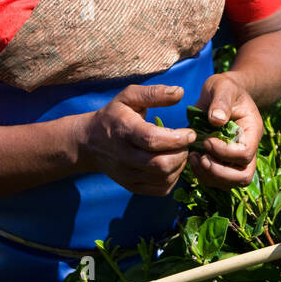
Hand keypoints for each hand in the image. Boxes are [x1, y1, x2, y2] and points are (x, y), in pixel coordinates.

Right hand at [72, 84, 194, 196]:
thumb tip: (180, 92)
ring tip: (180, 151)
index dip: (177, 138)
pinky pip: (161, 189)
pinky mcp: (132, 186)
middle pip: (160, 164)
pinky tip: (172, 164)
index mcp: (124, 130)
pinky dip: (173, 177)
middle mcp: (124, 156)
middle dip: (181, 153)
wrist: (90, 143)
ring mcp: (127, 174)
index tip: (190, 133)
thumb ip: (154, 93)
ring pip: (163, 178)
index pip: (153, 140)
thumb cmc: (114, 115)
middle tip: (186, 143)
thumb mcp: (129, 97)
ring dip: (180, 165)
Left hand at [188, 74, 262, 190]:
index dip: (225, 152)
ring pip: (230, 183)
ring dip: (209, 175)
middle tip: (200, 158)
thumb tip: (216, 120)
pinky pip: (216, 180)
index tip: (207, 140)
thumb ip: (221, 101)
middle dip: (219, 172)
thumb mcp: (223, 87)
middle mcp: (248, 148)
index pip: (245, 154)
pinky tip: (191, 159)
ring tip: (193, 158)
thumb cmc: (225, 88)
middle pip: (243, 176)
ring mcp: (236, 159)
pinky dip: (203, 175)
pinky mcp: (223, 163)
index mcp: (252, 131)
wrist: (223, 93)